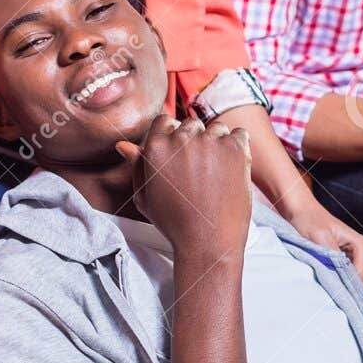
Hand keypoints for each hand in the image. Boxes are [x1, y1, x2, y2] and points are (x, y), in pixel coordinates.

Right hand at [118, 117, 252, 260]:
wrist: (207, 241)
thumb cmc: (174, 222)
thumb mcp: (146, 196)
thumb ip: (137, 166)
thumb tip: (124, 145)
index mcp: (156, 147)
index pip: (164, 121)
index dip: (172, 134)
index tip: (180, 152)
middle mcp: (182, 139)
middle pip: (191, 124)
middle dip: (195, 140)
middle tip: (199, 169)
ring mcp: (210, 141)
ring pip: (216, 128)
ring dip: (217, 142)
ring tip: (216, 171)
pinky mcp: (235, 148)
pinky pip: (239, 134)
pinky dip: (238, 146)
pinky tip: (231, 168)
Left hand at [277, 192, 362, 309]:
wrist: (299, 210)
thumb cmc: (308, 222)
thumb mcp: (319, 239)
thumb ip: (333, 259)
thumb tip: (343, 282)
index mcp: (361, 245)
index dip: (359, 298)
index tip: (355, 318)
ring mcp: (359, 257)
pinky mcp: (350, 262)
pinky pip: (358, 283)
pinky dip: (358, 297)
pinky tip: (358, 314)